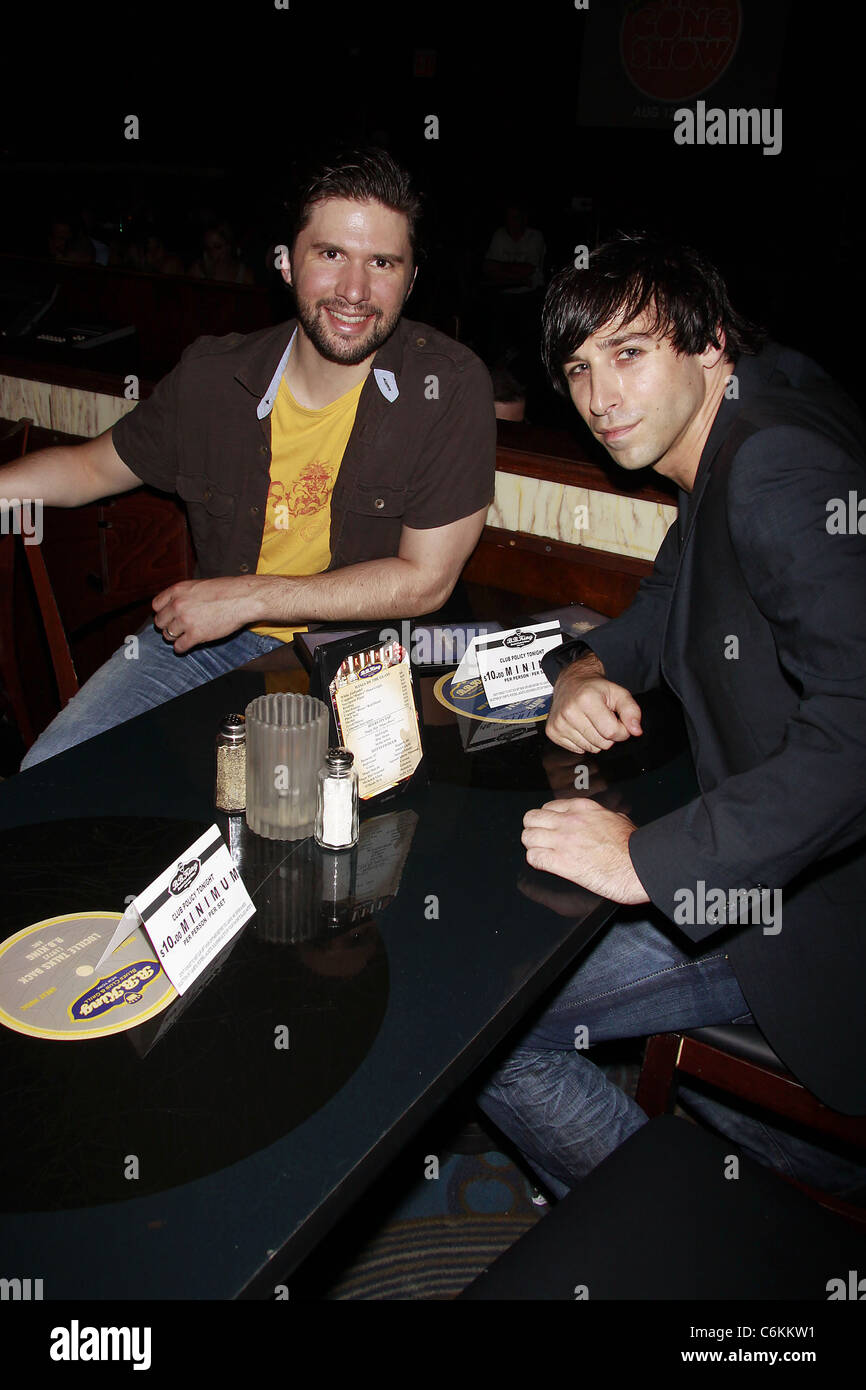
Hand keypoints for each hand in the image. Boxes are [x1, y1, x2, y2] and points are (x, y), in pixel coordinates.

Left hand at [152, 577, 258, 652]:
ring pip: (168, 635)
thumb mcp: (199, 586)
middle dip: (167, 625)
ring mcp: (186, 620)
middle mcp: (178, 605)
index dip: (162, 612)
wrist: (243, 598)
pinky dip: (181, 648)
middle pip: (159, 622)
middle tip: (177, 627)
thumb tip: (175, 606)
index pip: (156, 605)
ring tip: (184, 635)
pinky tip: (187, 644)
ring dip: (175, 637)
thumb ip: (184, 595)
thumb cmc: (226, 590)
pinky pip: (179, 647)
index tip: (169, 616)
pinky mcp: (196, 635)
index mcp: (177, 590)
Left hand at [521, 798, 648, 903]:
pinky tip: (544, 864)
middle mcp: (569, 821)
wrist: (638, 865)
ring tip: (541, 852)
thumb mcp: (620, 819)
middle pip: (531, 818)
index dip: (546, 819)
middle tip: (540, 840)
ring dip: (532, 846)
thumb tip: (606, 819)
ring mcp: (562, 841)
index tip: (549, 828)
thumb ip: (605, 816)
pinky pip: (534, 857)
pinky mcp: (560, 862)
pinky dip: (536, 862)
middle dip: (533, 829)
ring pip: (528, 837)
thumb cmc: (634, 846)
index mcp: (582, 808)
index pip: (548, 807)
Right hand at [546, 660, 642, 754]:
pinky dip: (583, 741)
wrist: (570, 682)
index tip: (619, 722)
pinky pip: (578, 750)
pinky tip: (580, 726)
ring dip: (595, 739)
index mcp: (586, 700)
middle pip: (602, 743)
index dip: (622, 730)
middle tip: (603, 720)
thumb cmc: (594, 688)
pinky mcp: (553, 732)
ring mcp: (559, 723)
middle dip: (608, 735)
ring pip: (591, 748)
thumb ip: (631, 711)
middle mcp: (569, 712)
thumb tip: (636, 730)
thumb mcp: (618, 693)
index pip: (612, 732)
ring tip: (591, 722)